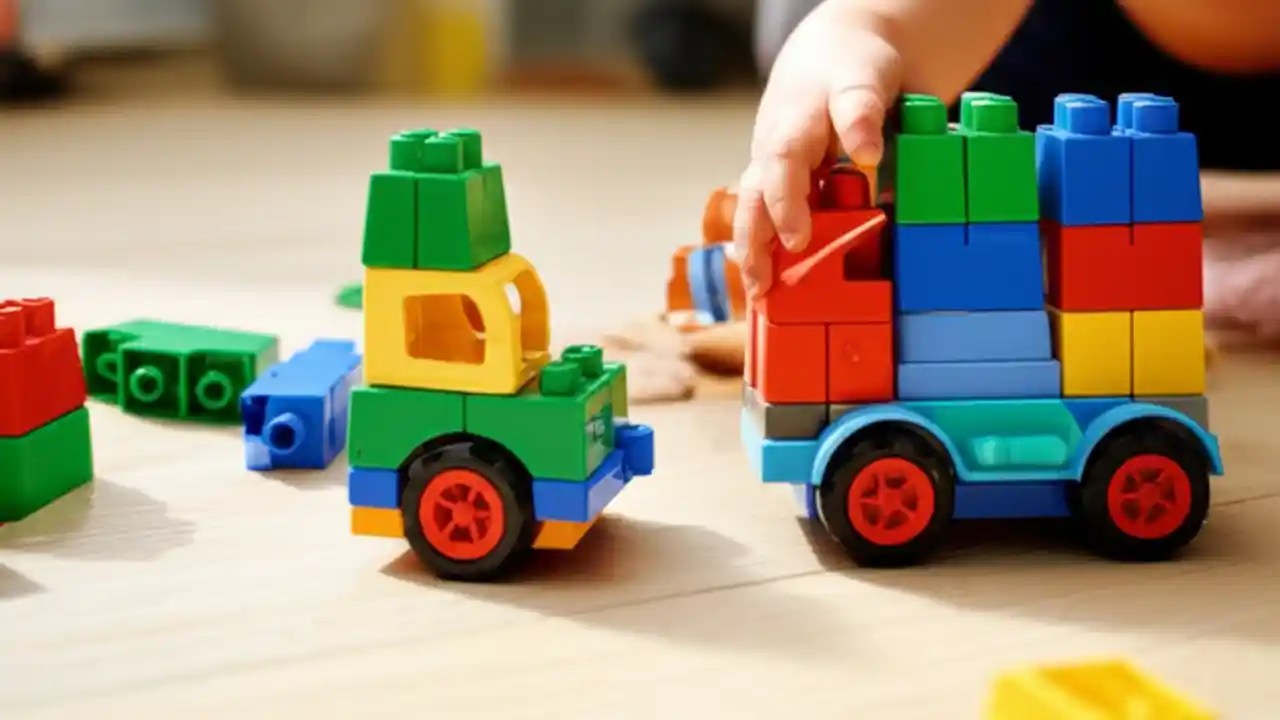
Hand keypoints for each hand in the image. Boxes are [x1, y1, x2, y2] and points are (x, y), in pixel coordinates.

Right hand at [734, 4, 899, 297]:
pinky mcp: (781, 187)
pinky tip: (776, 284)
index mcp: (790, 128)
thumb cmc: (850, 68)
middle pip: (753, 202)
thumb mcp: (861, 78)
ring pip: (755, 215)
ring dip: (754, 256)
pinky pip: (769, 220)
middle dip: (754, 246)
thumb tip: (866, 154)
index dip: (785, 206)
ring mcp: (772, 172)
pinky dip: (770, 251)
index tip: (797, 241)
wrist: (834, 56)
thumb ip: (861, 112)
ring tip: (761, 297)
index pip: (780, 167)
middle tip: (761, 289)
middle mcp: (771, 154)